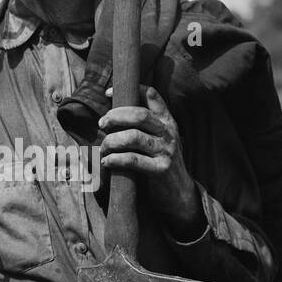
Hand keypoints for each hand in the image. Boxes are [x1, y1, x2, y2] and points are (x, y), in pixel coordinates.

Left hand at [98, 85, 205, 238]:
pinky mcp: (160, 169)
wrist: (179, 192)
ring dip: (111, 141)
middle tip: (102, 123)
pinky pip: (132, 160)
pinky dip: (114, 159)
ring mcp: (166, 150)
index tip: (109, 92)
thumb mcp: (158, 139)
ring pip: (132, 137)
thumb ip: (143, 125)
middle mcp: (168, 133)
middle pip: (139, 115)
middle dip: (115, 116)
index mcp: (167, 121)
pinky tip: (106, 161)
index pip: (152, 95)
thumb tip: (112, 113)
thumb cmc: (160, 161)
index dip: (130, 90)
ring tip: (103, 147)